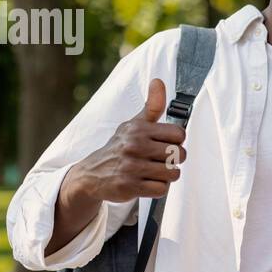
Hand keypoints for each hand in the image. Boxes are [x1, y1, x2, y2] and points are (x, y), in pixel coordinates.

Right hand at [72, 78, 187, 202]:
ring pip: (173, 173)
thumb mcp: (134, 124)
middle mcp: (134, 146)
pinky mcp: (130, 187)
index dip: (176, 141)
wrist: (92, 173)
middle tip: (160, 160)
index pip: (178, 134)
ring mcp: (132, 167)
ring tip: (153, 172)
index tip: (166, 144)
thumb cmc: (120, 147)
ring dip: (166, 176)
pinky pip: (161, 190)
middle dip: (173, 160)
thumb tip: (158, 81)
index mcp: (138, 129)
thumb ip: (152, 106)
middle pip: (179, 155)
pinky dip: (158, 189)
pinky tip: (147, 183)